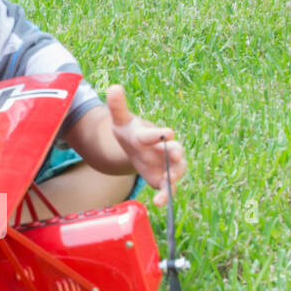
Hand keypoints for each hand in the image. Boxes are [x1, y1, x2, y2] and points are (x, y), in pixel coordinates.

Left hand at [106, 84, 187, 207]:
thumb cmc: (130, 133)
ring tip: (168, 184)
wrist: (135, 149)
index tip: (168, 133)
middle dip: (175, 152)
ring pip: (175, 171)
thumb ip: (117, 107)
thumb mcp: (120, 121)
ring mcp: (166, 165)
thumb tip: (113, 87)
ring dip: (173, 177)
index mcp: (151, 135)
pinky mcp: (163, 179)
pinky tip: (160, 203)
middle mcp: (163, 149)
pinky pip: (167, 188)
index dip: (160, 133)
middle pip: (173, 151)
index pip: (155, 134)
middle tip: (177, 154)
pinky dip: (165, 195)